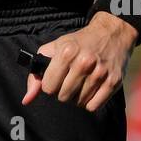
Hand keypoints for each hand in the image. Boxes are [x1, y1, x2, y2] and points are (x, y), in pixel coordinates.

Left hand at [21, 13, 137, 111]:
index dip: (49, 85)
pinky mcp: (113, 81)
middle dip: (62, 92)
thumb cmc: (78, 42)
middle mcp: (84, 62)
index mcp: (66, 52)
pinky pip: (93, 106)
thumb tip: (26, 100)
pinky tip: (91, 90)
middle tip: (68, 81)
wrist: (111, 33)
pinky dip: (90, 102)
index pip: (48, 87)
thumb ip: (36, 74)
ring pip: (79, 103)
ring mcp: (100, 72)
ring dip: (76, 98)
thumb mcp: (54, 49)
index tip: (55, 79)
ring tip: (80, 84)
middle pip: (63, 97)